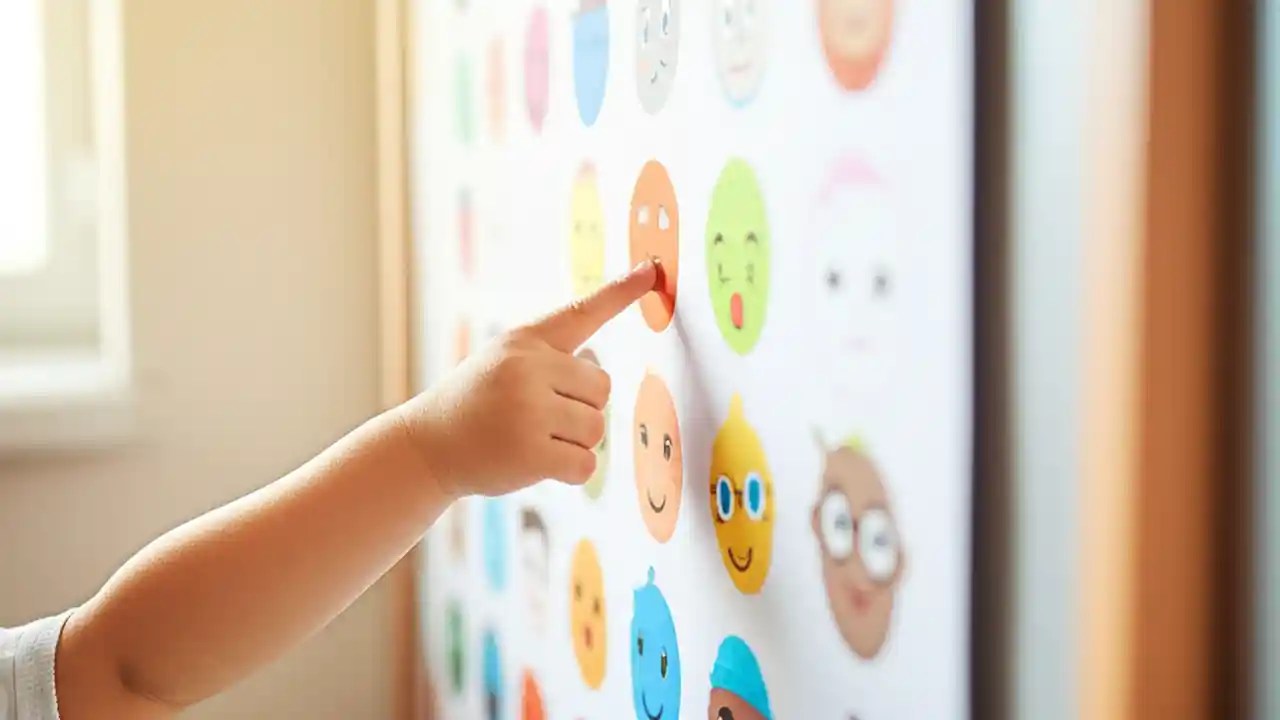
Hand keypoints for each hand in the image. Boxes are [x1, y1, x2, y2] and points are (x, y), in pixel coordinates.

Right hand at [398, 260, 660, 497]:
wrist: (427, 445)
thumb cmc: (476, 403)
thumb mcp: (503, 361)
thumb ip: (550, 359)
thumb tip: (597, 368)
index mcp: (524, 341)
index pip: (581, 312)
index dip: (621, 292)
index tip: (653, 270)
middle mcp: (526, 369)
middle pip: (602, 388)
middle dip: (582, 407)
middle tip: (541, 417)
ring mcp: (528, 411)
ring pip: (597, 428)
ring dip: (575, 441)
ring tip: (534, 439)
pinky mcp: (530, 454)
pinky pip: (585, 464)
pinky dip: (570, 470)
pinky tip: (538, 464)